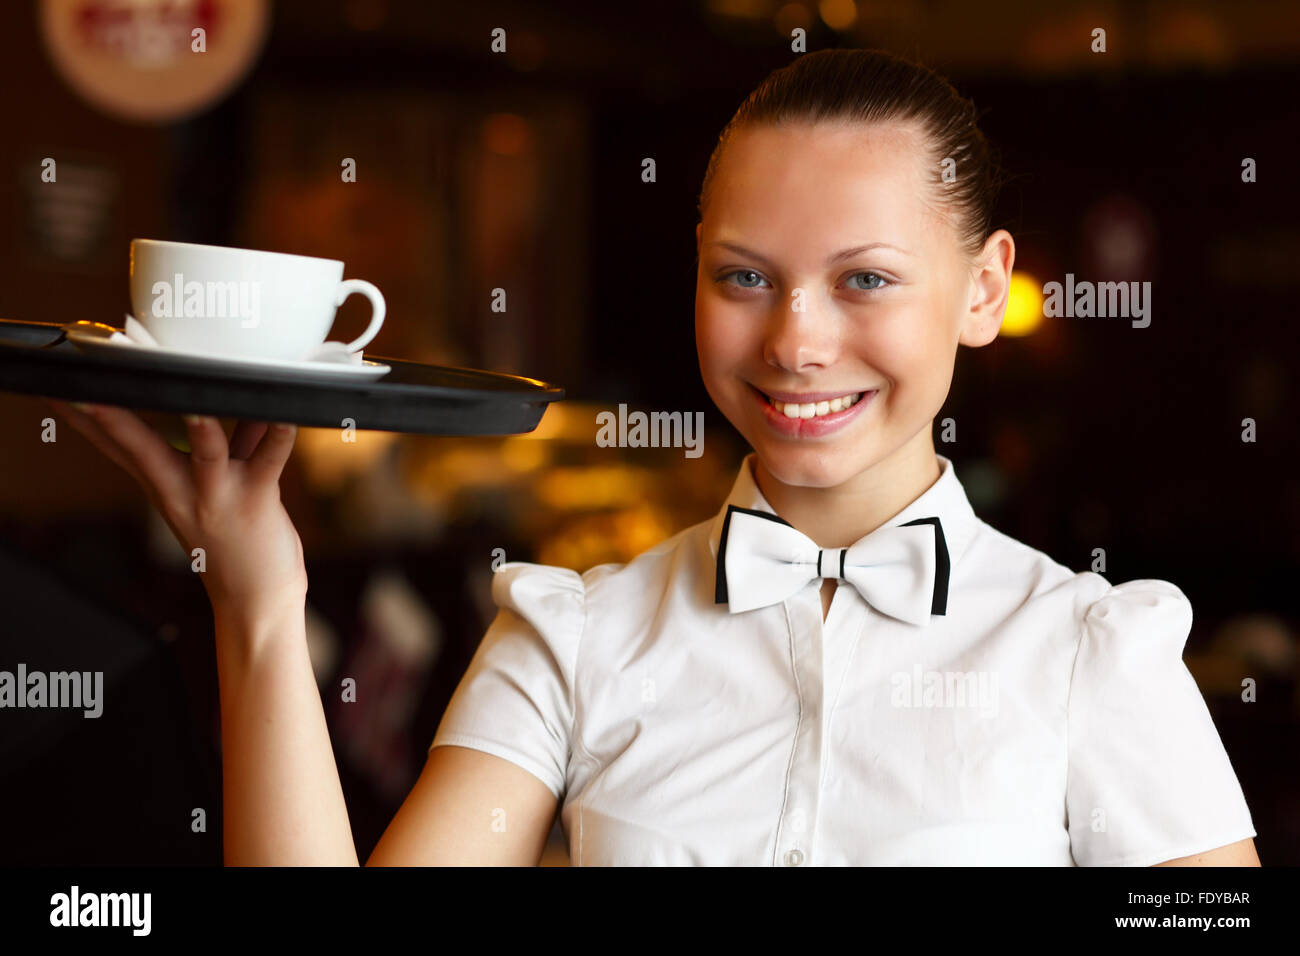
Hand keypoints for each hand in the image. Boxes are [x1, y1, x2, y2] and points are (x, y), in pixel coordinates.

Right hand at [46, 400, 307, 622]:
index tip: (56, 390)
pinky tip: (287, 417)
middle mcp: (183, 490)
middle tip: (82, 393)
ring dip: (199, 428)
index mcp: (165, 484)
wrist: (255, 601)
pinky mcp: (257, 499)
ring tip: (192, 405)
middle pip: (140, 449)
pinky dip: (279, 436)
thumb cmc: (238, 541)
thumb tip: (235, 399)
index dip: (84, 419)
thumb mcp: (219, 484)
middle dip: (109, 420)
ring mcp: (219, 495)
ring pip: (205, 454)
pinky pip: (269, 461)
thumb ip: (229, 439)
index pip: (116, 446)